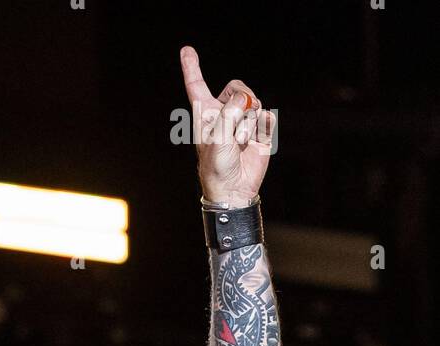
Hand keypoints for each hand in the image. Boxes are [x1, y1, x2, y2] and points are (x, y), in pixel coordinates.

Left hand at [179, 44, 274, 206]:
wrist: (234, 189)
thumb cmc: (218, 167)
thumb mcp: (218, 139)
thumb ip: (229, 113)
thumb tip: (246, 101)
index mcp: (205, 115)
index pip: (197, 86)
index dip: (192, 68)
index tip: (186, 50)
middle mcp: (223, 115)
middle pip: (236, 87)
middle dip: (242, 97)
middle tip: (242, 113)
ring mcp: (242, 121)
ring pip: (252, 103)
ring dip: (248, 122)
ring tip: (240, 141)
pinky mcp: (259, 130)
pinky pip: (265, 116)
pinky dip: (262, 127)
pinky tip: (254, 141)